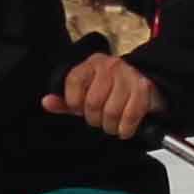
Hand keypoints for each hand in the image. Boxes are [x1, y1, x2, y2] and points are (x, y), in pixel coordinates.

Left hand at [45, 51, 162, 140]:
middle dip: (94, 119)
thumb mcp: (86, 93)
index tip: (80, 109)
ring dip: (110, 126)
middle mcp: (109, 66)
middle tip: (99, 119)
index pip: (73, 83)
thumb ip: (65, 100)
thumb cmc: (112, 90)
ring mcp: (128, 76)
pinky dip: (125, 129)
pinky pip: (130, 116)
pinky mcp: (144, 88)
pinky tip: (124, 128)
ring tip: (112, 123)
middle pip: (92, 103)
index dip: (74, 103)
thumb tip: (46, 102)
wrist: (147, 82)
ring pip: (111, 112)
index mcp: (91, 64)